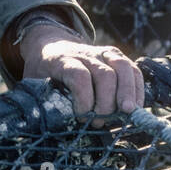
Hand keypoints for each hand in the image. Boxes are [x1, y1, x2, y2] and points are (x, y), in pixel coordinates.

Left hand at [19, 28, 144, 125]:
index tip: (81, 117)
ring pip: (123, 67)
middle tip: (100, 122)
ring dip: (128, 92)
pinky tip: (136, 106)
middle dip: (107, 101)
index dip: (84, 98)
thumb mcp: (32, 83)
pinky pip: (133, 69)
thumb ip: (39, 101)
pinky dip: (138, 88)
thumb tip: (47, 126)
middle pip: (105, 74)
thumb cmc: (42, 70)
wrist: (50, 43)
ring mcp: (102, 52)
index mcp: (61, 60)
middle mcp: (85, 54)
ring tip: (127, 113)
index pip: (79, 76)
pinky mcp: (115, 56)